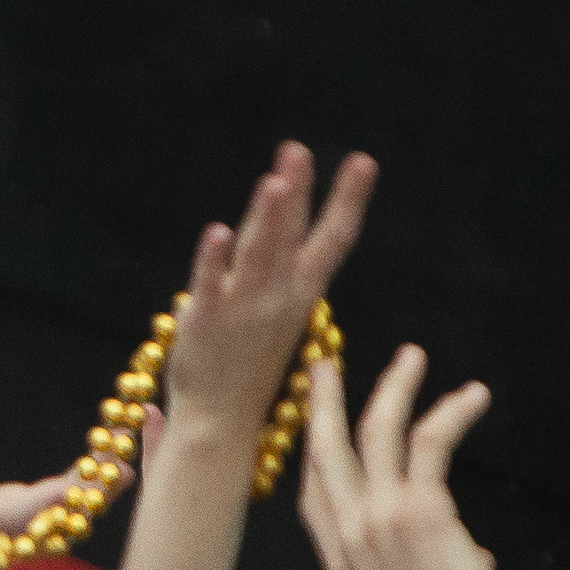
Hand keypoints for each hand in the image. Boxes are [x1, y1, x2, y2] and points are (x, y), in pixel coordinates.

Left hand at [163, 145, 377, 433]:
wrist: (221, 418)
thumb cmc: (248, 358)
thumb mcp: (275, 301)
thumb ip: (273, 250)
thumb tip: (282, 198)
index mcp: (300, 292)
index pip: (332, 238)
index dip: (347, 199)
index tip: (363, 161)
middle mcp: (278, 296)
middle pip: (293, 235)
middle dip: (299, 192)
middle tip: (299, 151)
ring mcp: (243, 307)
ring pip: (258, 254)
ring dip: (267, 219)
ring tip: (275, 181)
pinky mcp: (206, 318)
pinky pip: (210, 283)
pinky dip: (213, 259)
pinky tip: (217, 231)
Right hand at [297, 345, 520, 569]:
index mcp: (338, 566)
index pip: (312, 496)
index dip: (313, 453)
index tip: (320, 426)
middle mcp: (347, 536)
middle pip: (324, 450)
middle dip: (324, 401)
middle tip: (329, 364)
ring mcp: (377, 519)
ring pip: (376, 430)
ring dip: (395, 386)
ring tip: (412, 357)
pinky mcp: (419, 508)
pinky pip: (429, 440)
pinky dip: (452, 411)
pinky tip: (473, 396)